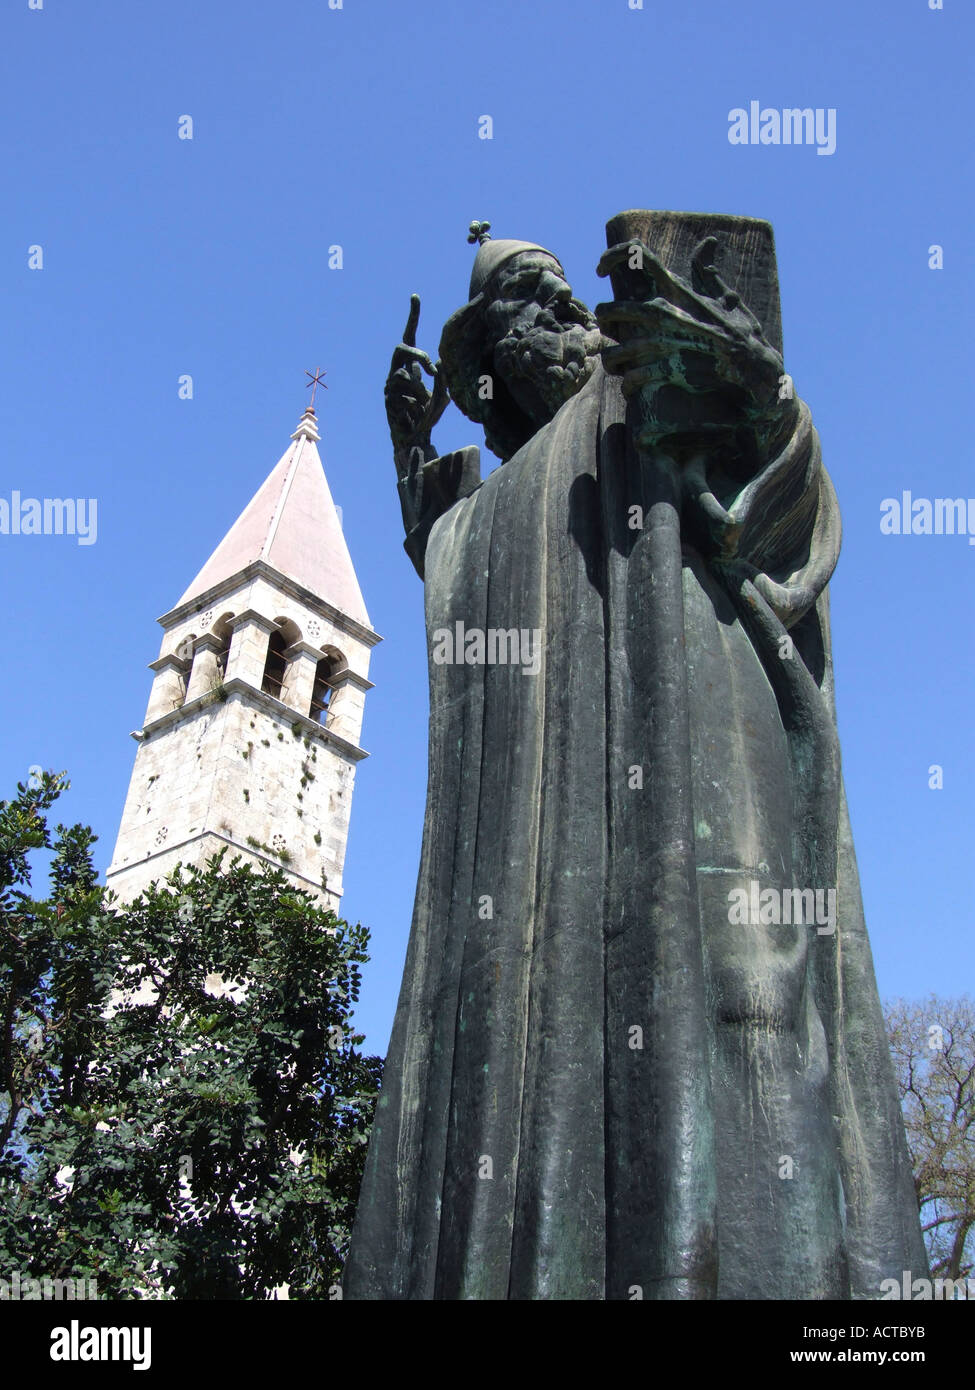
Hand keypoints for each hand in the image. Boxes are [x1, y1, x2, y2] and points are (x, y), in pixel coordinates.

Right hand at [386, 295, 448, 469]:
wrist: (415, 437)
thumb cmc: (428, 414)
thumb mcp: (442, 394)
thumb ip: (442, 379)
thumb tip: (440, 361)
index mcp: (411, 365)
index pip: (410, 337)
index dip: (412, 318)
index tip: (415, 297)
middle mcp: (397, 370)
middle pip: (401, 348)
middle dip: (417, 354)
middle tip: (433, 369)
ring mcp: (390, 384)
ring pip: (405, 375)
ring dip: (421, 391)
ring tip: (425, 406)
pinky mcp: (387, 399)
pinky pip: (402, 393)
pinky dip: (415, 404)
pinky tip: (414, 414)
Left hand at [595, 236, 791, 454]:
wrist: (752, 367)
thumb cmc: (738, 331)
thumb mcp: (725, 297)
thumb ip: (707, 271)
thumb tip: (709, 242)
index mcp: (676, 290)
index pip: (638, 256)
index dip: (612, 256)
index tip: (601, 268)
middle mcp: (665, 313)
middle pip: (611, 310)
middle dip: (604, 320)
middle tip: (608, 328)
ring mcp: (665, 343)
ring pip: (614, 353)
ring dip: (611, 360)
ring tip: (617, 364)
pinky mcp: (668, 370)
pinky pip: (631, 379)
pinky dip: (628, 385)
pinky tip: (632, 386)